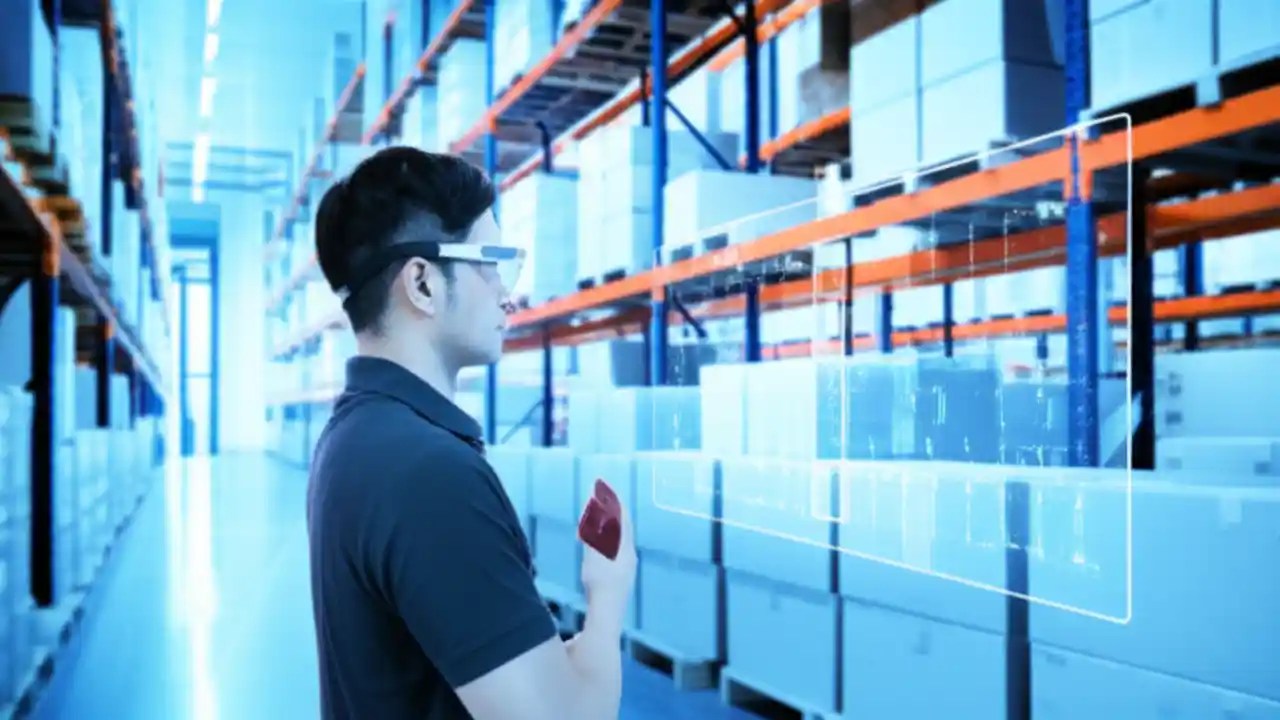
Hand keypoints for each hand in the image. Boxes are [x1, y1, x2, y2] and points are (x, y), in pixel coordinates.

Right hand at [579, 495, 635, 623]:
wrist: (607, 613)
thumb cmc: (600, 582)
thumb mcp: (594, 554)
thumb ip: (595, 531)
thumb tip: (597, 509)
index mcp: (624, 548)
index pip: (622, 519)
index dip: (614, 503)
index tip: (606, 488)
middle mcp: (629, 555)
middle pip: (623, 529)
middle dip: (613, 512)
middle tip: (603, 499)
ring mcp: (626, 567)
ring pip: (619, 540)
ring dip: (609, 527)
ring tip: (599, 519)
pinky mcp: (621, 577)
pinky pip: (616, 551)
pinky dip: (607, 541)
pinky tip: (601, 547)